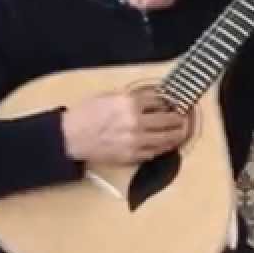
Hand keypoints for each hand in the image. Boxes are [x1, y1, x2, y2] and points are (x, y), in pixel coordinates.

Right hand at [60, 89, 187, 164]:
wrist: (70, 137)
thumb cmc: (84, 115)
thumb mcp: (106, 97)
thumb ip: (128, 97)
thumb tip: (147, 99)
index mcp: (129, 103)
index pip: (158, 100)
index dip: (167, 101)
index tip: (172, 102)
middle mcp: (136, 122)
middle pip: (167, 120)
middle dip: (178, 118)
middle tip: (183, 118)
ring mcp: (135, 141)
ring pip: (165, 139)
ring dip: (176, 135)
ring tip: (180, 132)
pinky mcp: (131, 156)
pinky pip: (153, 152)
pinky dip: (162, 148)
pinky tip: (165, 145)